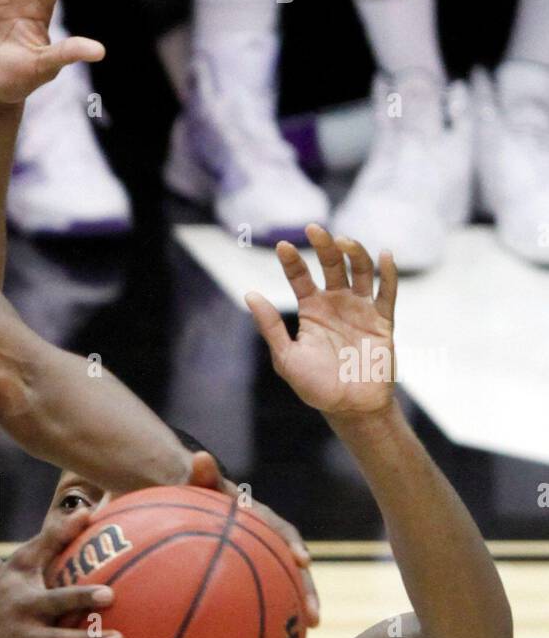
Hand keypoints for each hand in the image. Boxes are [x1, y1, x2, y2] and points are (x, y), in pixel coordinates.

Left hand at [187, 450, 319, 626]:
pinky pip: (263, 596)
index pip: (282, 531)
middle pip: (294, 568)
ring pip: (285, 586)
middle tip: (315, 615)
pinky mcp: (253, 574)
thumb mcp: (196, 484)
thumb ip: (202, 476)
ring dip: (295, 609)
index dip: (293, 545)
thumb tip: (201, 457)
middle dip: (308, 591)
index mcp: (259, 519)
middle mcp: (268, 541)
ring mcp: (262, 559)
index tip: (303, 561)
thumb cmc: (194, 495)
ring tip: (304, 634)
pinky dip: (266, 617)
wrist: (188, 506)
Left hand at [245, 224, 398, 419]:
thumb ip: (271, 326)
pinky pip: (387, 292)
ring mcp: (361, 309)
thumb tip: (250, 294)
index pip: (300, 277)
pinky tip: (384, 255)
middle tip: (315, 229)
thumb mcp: (286, 357)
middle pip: (331, 265)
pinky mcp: (383, 320)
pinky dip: (388, 273)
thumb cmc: (315, 386)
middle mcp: (336, 303)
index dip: (292, 261)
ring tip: (343, 241)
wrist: (350, 408)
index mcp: (312, 310)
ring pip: (360, 271)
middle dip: (324, 246)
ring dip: (354, 253)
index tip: (282, 246)